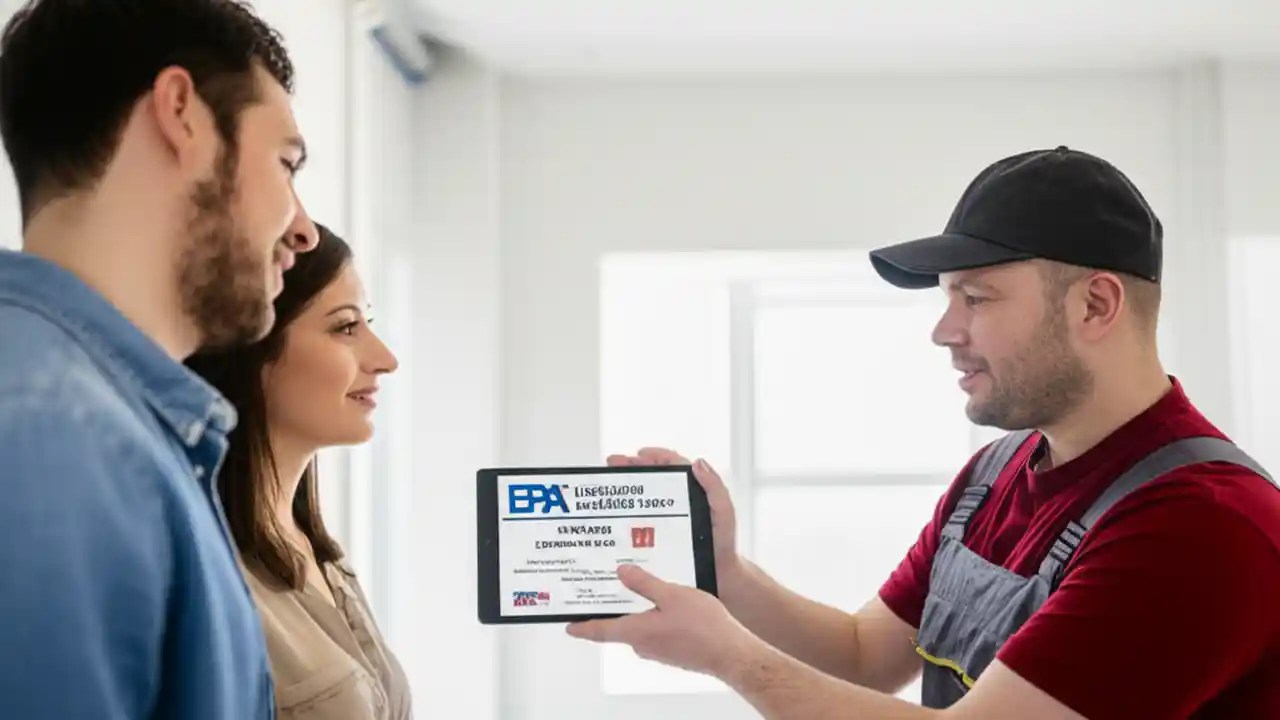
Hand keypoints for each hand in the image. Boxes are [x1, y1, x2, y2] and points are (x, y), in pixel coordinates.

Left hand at [566, 564, 762, 678]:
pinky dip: (655, 619)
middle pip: (619, 627)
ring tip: (640, 590)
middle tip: (606, 592)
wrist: (730, 653)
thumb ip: (644, 584)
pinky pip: (657, 632)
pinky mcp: (674, 651)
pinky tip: (667, 606)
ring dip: (638, 612)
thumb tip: (621, 572)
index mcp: (636, 631)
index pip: (599, 630)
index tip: (568, 626)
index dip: (582, 627)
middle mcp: (643, 645)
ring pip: (641, 628)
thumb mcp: (671, 595)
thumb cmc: (702, 625)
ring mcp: (659, 651)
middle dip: (614, 610)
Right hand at [606, 448, 743, 584]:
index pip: (673, 465)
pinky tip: (613, 513)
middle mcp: (677, 501)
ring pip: (644, 496)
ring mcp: (667, 518)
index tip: (638, 454)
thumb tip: (698, 463)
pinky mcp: (658, 534)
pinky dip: (626, 512)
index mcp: (693, 491)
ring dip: (627, 485)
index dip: (655, 456)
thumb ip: (715, 488)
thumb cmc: (723, 545)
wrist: (718, 576)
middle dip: (632, 466)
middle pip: (653, 477)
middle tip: (614, 462)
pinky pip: (641, 519)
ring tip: (609, 479)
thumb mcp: (724, 513)